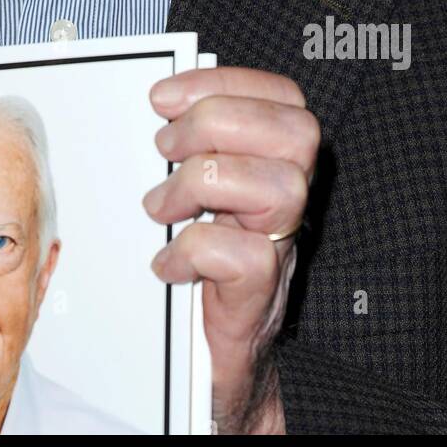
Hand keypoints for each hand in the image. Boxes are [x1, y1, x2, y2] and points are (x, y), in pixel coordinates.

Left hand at [143, 66, 319, 433]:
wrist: (215, 362)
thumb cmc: (199, 265)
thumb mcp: (192, 193)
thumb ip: (186, 147)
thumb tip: (151, 102)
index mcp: (273, 162)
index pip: (283, 96)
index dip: (224, 83)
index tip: (162, 97)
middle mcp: (288, 201)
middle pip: (295, 131)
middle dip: (216, 123)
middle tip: (164, 148)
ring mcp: (280, 248)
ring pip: (280, 186)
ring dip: (202, 183)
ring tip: (161, 206)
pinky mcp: (259, 298)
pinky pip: (243, 257)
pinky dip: (192, 251)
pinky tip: (168, 263)